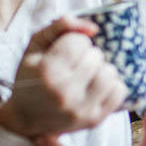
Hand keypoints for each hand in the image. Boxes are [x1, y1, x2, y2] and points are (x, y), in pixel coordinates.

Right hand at [0, 16, 128, 137]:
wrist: (25, 117)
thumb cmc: (31, 76)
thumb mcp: (35, 46)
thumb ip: (61, 26)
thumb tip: (93, 28)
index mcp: (47, 72)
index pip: (79, 42)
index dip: (73, 43)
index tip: (63, 52)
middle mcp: (65, 93)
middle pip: (96, 56)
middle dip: (87, 55)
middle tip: (75, 64)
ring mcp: (81, 109)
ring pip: (109, 72)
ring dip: (100, 69)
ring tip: (87, 74)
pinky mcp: (94, 120)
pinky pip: (119, 91)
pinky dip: (111, 85)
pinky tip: (95, 86)